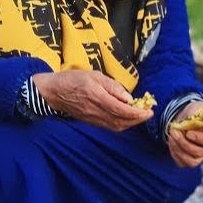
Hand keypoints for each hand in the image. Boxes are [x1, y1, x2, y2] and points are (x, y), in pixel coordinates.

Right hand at [33, 70, 151, 130]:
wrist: (53, 92)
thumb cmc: (73, 79)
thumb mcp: (95, 75)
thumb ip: (113, 87)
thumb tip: (129, 98)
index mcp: (97, 97)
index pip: (121, 109)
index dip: (137, 113)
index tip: (149, 111)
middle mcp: (96, 111)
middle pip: (121, 121)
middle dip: (137, 120)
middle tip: (148, 113)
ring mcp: (93, 119)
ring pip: (116, 126)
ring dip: (131, 123)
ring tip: (140, 115)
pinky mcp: (91, 122)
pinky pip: (110, 127)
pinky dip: (122, 124)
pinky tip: (127, 118)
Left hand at [167, 101, 202, 167]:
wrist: (187, 118)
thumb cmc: (194, 113)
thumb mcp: (196, 109)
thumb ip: (196, 114)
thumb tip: (192, 118)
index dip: (200, 138)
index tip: (188, 132)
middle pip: (200, 152)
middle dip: (184, 142)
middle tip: (174, 131)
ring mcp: (201, 156)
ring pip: (191, 161)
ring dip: (178, 149)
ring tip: (171, 136)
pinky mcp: (190, 160)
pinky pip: (182, 163)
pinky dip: (174, 153)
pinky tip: (172, 142)